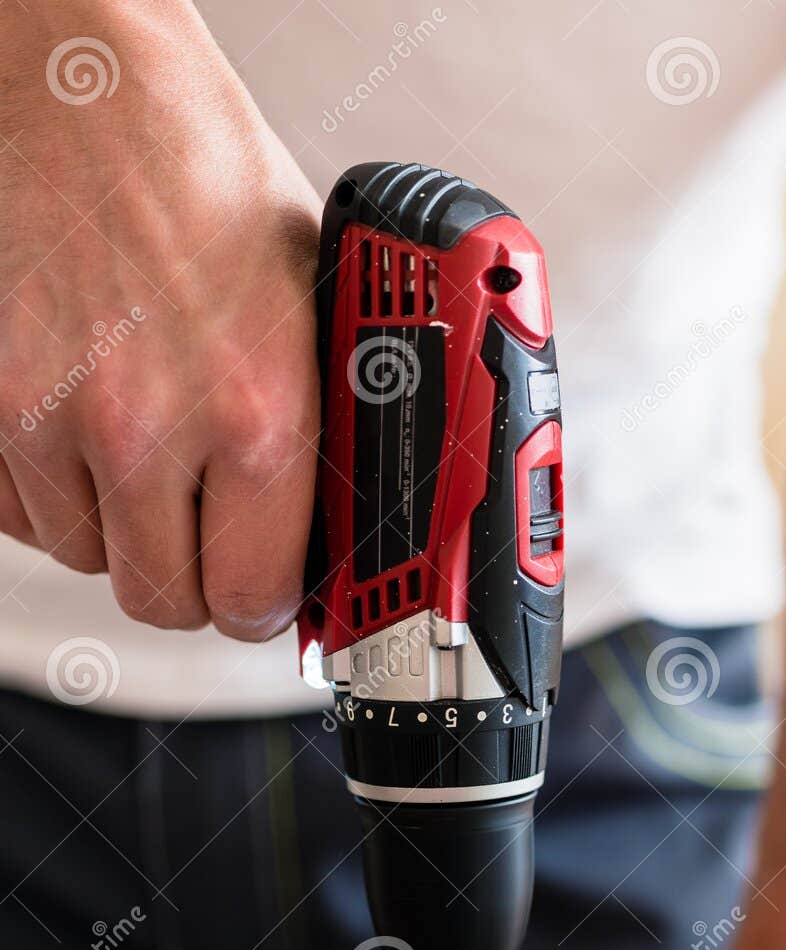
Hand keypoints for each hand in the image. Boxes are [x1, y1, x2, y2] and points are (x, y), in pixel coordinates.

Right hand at [0, 1, 319, 639]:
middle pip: (162, 601)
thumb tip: (323, 530)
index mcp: (255, 406)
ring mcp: (51, 416)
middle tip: (202, 534)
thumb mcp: (305, 298)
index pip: (251, 596)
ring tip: (141, 441)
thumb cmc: (196, 171)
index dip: (258, 602)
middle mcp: (148, 423)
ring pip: (87, 557)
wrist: (76, 81)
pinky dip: (50, 490)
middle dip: (188, 578)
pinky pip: (19, 512)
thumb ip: (310, 426)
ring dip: (117, 526)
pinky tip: (80, 424)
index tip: (258, 588)